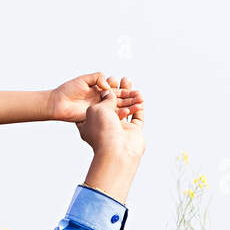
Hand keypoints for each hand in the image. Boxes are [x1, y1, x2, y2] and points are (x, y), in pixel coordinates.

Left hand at [48, 72, 143, 122]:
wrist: (58, 106)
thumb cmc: (68, 93)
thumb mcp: (84, 80)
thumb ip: (98, 78)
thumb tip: (108, 84)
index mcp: (97, 95)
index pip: (113, 92)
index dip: (121, 89)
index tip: (128, 84)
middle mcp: (99, 105)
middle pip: (118, 101)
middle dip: (128, 97)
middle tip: (139, 93)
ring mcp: (100, 115)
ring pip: (119, 109)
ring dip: (130, 105)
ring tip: (140, 99)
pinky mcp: (99, 123)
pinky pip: (115, 118)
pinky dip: (124, 113)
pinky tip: (133, 108)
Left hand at [78, 76, 144, 203]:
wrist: (116, 150)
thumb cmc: (102, 131)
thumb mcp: (96, 109)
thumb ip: (104, 99)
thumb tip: (109, 92)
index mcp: (89, 125)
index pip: (95, 105)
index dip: (100, 93)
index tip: (106, 81)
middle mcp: (104, 128)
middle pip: (111, 106)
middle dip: (116, 91)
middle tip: (119, 78)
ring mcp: (119, 130)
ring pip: (125, 109)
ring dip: (128, 95)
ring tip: (128, 80)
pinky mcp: (132, 132)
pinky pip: (136, 117)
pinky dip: (137, 107)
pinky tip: (139, 96)